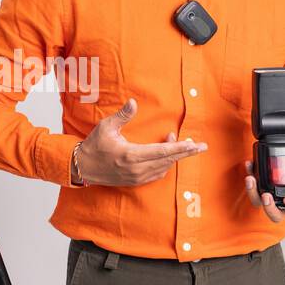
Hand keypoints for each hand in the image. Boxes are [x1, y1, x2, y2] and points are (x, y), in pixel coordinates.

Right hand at [75, 97, 206, 186]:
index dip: (181, 147)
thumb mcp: (106, 127)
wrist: (83, 167)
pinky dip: (166, 164)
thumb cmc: (94, 145)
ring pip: (164, 168)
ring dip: (175, 157)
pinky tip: (169, 157)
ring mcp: (136, 177)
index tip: (195, 145)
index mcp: (131, 155)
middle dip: (186, 153)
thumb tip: (133, 102)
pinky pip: (157, 174)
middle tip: (202, 147)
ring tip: (183, 145)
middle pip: (168, 160)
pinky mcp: (135, 181)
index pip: (162, 151)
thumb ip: (122, 115)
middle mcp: (136, 169)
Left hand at [244, 143, 284, 221]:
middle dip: (269, 208)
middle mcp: (281, 201)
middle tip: (266, 196)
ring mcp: (268, 198)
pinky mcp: (257, 190)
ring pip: (258, 203)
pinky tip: (249, 165)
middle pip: (275, 214)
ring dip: (252, 192)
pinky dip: (249, 176)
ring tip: (251, 179)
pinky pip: (251, 187)